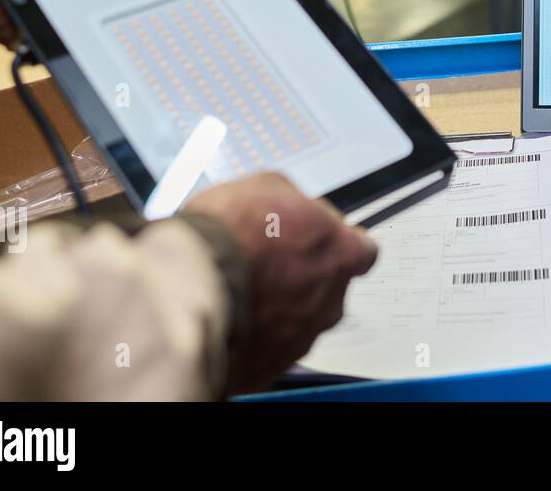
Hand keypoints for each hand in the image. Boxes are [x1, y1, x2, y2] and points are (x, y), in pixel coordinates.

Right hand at [186, 172, 377, 392]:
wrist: (188, 287)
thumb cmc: (229, 236)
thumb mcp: (268, 185)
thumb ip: (294, 202)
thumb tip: (293, 206)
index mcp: (342, 254)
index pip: (362, 250)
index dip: (335, 242)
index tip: (314, 236)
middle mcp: (332, 300)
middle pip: (329, 287)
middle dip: (304, 274)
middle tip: (268, 260)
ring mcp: (302, 337)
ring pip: (299, 318)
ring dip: (278, 304)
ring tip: (241, 285)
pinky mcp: (270, 365)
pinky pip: (269, 343)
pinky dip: (255, 329)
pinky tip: (231, 310)